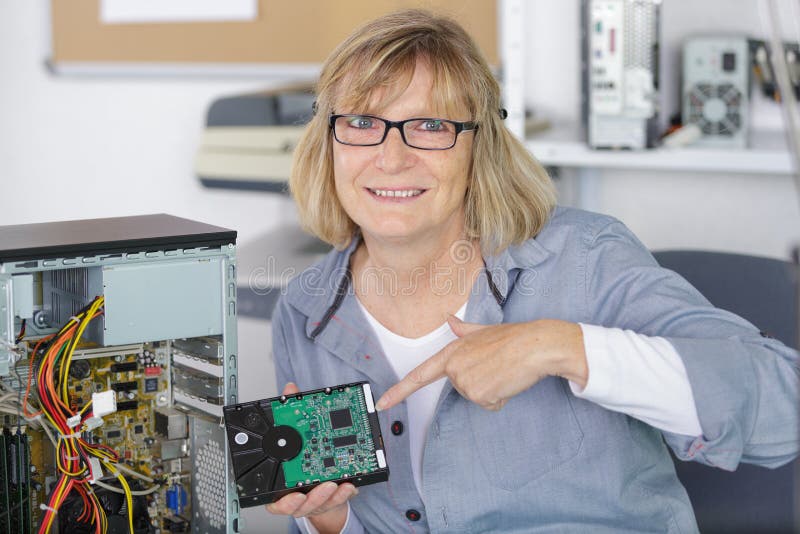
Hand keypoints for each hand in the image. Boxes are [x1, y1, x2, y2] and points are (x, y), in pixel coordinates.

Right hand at [265, 382, 358, 533]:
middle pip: (302, 504)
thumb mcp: (295, 436)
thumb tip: (291, 389)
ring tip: (339, 483)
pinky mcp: (331, 499)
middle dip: (314, 497)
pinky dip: (345, 493)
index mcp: (282, 487)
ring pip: (321, 503)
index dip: (284, 502)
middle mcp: (297, 496)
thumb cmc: (301, 458)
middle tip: (325, 486)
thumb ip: (292, 414)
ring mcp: (315, 499)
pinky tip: (351, 484)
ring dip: (331, 494)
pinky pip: (338, 500)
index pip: (277, 499)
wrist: (314, 481)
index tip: (293, 496)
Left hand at [375, 317, 586, 410]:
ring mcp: (465, 382)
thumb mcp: (483, 330)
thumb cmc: (513, 338)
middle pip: (460, 388)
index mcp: (451, 352)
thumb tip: (450, 319)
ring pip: (476, 398)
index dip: (399, 391)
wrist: (535, 345)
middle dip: (479, 382)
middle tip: (495, 366)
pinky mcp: (479, 394)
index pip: (419, 375)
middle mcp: (454, 367)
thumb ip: (463, 330)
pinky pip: (488, 405)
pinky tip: (507, 381)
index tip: (383, 403)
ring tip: (503, 371)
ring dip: (491, 390)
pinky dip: (500, 397)